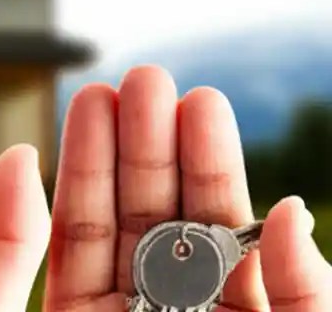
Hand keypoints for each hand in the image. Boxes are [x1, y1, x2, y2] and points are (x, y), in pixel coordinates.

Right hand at [47, 66, 331, 310]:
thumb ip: (303, 288)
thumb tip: (290, 211)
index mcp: (236, 308)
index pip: (222, 222)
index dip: (209, 159)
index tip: (200, 101)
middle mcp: (175, 305)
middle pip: (156, 209)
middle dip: (147, 139)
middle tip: (145, 78)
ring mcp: (119, 310)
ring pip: (104, 220)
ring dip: (97, 151)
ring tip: (98, 92)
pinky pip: (64, 254)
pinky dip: (63, 196)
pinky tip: (63, 148)